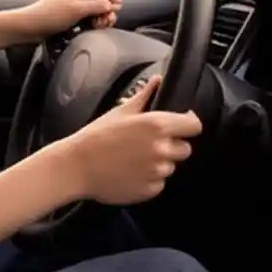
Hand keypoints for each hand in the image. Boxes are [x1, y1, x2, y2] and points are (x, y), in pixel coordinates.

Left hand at [23, 0, 122, 37]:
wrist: (32, 26)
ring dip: (102, 15)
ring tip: (100, 24)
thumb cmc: (50, 14)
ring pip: (97, 5)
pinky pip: (90, 12)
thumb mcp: (78, 9)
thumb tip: (110, 6)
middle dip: (108, 8)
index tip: (116, 5)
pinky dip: (95, 19)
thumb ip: (98, 6)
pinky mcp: (72, 9)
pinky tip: (95, 26)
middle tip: (108, 18)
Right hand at [49, 76, 201, 205]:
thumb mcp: (121, 111)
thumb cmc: (97, 137)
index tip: (180, 124)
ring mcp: (157, 172)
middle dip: (172, 145)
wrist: (77, 167)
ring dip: (159, 163)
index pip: (194, 125)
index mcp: (158, 126)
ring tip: (135, 158)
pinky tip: (131, 171)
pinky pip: (159, 183)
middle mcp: (162, 149)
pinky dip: (149, 179)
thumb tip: (158, 80)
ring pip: (171, 167)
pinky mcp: (150, 190)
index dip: (188, 124)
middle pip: (185, 148)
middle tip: (150, 143)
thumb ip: (145, 95)